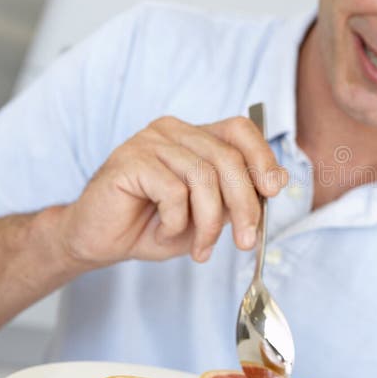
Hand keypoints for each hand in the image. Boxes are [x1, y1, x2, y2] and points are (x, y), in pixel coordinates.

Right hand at [58, 115, 288, 266]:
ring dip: (209, 223)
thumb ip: (235, 197)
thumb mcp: (207, 214)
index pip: (240, 130)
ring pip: (203, 177)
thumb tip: (275, 183)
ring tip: (201, 248)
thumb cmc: (153, 225)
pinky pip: (173, 192)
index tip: (273, 191)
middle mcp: (174, 130)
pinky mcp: (130, 160)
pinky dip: (176, 222)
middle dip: (244, 205)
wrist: (101, 240)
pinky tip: (163, 231)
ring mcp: (150, 141)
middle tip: (245, 241)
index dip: (262, 157)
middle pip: (227, 157)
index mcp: (195, 136)